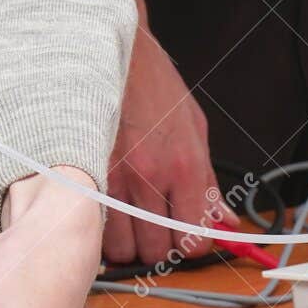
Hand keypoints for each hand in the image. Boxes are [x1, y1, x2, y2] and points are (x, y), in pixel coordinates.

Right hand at [105, 29, 236, 263]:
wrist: (109, 55)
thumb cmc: (153, 87)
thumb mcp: (194, 128)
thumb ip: (208, 181)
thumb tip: (225, 219)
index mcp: (184, 166)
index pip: (194, 239)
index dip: (191, 244)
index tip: (185, 235)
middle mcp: (149, 178)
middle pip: (157, 252)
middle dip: (158, 247)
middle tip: (155, 229)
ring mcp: (113, 180)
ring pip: (122, 250)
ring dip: (126, 243)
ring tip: (128, 222)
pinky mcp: (82, 177)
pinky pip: (93, 230)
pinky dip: (99, 232)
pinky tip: (105, 215)